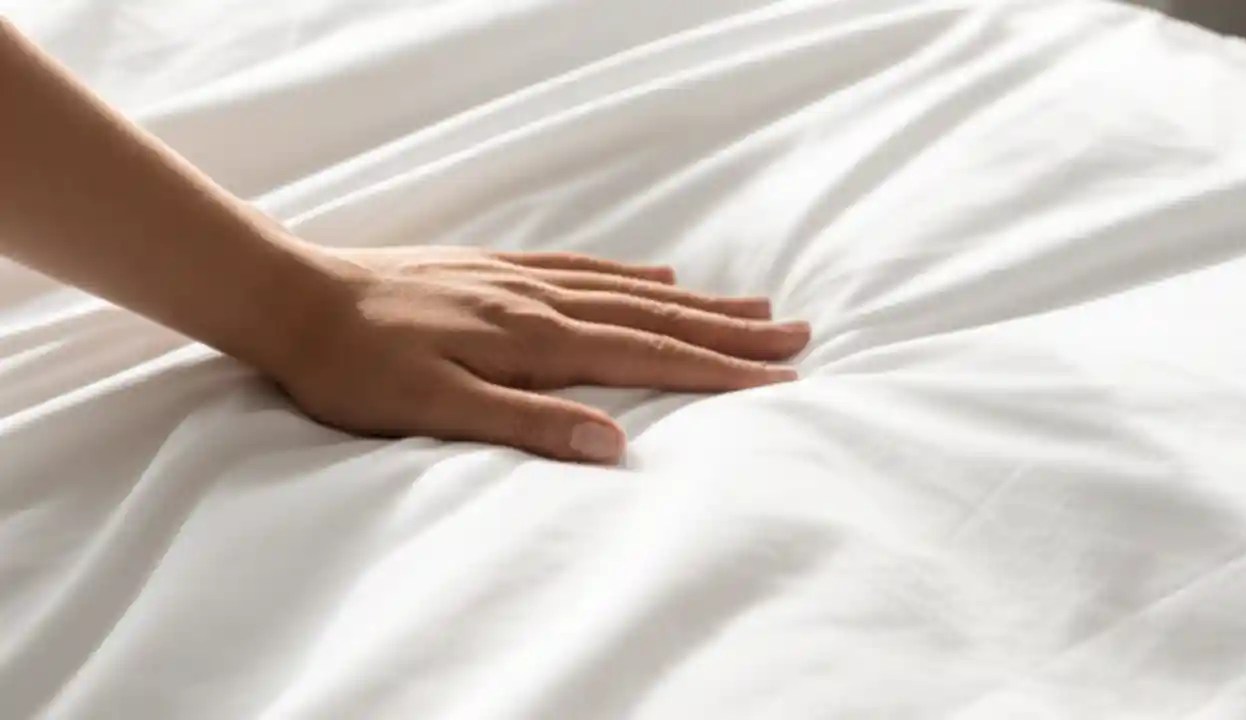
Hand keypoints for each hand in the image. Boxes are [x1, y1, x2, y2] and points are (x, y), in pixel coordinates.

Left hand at [274, 245, 809, 462]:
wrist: (294, 297)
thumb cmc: (356, 368)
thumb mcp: (433, 408)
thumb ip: (524, 423)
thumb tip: (613, 443)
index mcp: (533, 341)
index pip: (646, 358)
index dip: (717, 371)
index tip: (779, 380)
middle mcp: (540, 302)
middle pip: (655, 318)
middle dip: (730, 332)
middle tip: (797, 336)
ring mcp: (521, 280)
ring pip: (629, 290)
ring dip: (697, 302)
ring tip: (753, 305)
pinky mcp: (497, 270)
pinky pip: (584, 268)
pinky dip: (631, 275)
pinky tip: (658, 275)